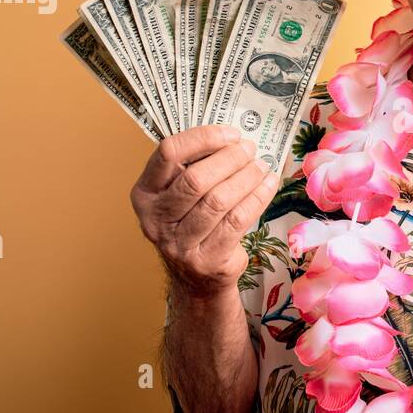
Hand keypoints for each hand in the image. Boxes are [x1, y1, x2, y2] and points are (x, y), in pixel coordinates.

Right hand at [130, 125, 279, 295]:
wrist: (196, 278)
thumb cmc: (192, 223)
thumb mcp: (180, 195)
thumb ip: (194, 167)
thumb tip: (234, 139)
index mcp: (145, 193)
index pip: (168, 153)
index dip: (203, 138)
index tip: (231, 134)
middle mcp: (156, 218)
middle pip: (195, 179)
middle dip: (229, 159)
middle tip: (250, 150)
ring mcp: (179, 243)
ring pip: (218, 200)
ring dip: (246, 178)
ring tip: (261, 166)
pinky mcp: (207, 259)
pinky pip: (237, 220)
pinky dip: (257, 198)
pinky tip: (268, 185)